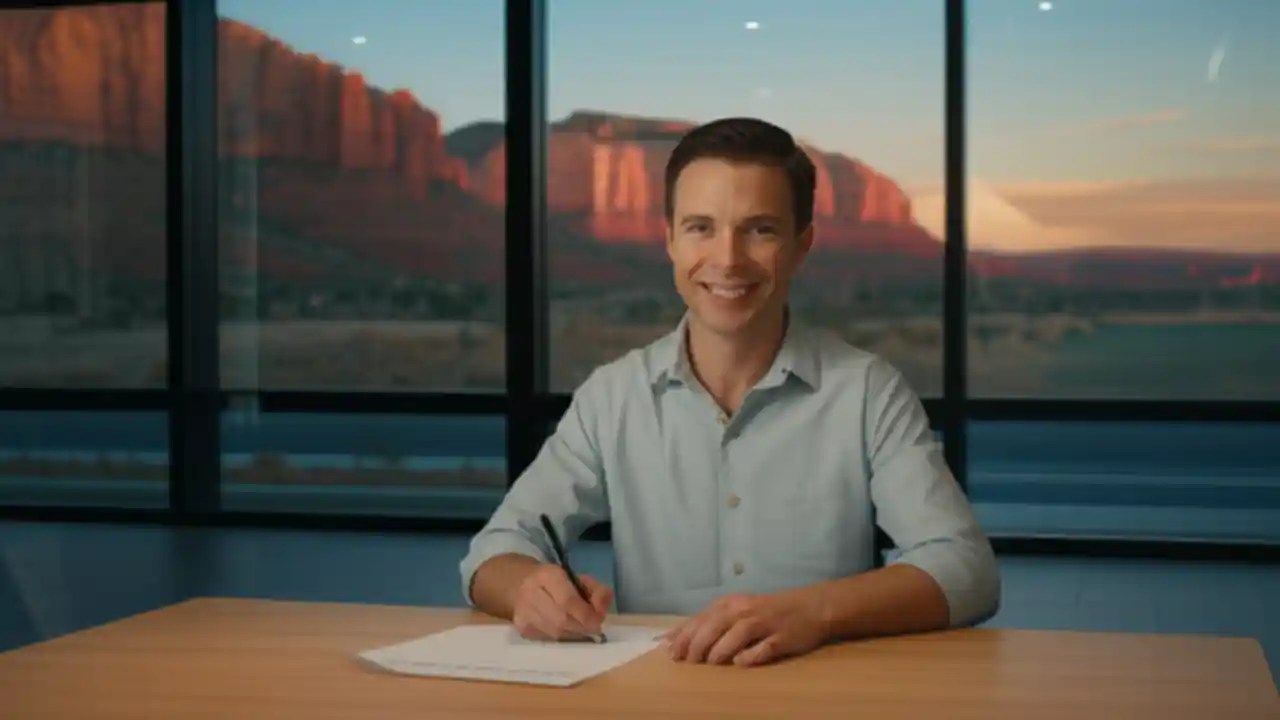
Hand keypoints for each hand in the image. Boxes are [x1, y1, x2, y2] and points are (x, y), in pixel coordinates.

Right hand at [510, 563, 612, 640]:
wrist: (518, 584)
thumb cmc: (555, 581)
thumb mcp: (579, 578)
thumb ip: (597, 591)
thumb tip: (602, 611)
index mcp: (547, 576)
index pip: (568, 601)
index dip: (586, 614)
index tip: (599, 621)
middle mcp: (530, 594)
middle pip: (562, 620)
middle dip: (582, 627)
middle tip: (593, 627)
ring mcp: (523, 614)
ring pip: (555, 633)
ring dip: (574, 634)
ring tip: (580, 628)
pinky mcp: (522, 629)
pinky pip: (548, 639)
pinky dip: (562, 638)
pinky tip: (566, 631)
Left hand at [663, 591, 827, 665]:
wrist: (811, 607)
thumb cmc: (767, 612)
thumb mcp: (737, 611)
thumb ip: (709, 623)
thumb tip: (670, 640)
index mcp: (730, 605)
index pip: (700, 619)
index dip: (682, 636)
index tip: (669, 652)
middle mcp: (744, 611)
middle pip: (714, 626)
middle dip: (696, 645)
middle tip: (688, 662)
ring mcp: (763, 624)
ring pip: (736, 635)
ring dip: (720, 650)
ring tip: (711, 663)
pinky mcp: (781, 638)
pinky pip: (762, 648)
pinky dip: (750, 656)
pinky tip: (740, 663)